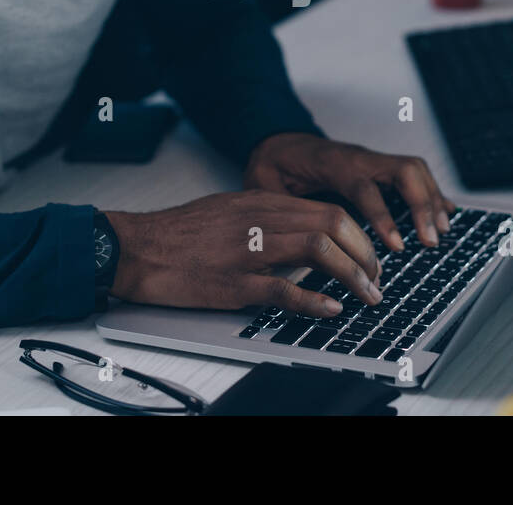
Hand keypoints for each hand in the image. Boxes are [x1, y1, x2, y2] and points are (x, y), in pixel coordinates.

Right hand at [104, 191, 383, 318]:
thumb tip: (307, 234)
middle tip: (378, 280)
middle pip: (334, 225)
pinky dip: (315, 301)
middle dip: (366, 255)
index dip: (361, 237)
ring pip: (318, 250)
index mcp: (262, 202)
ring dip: (352, 275)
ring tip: (367, 296)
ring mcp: (248, 250)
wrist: (135, 247)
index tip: (371, 258)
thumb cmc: (179, 233)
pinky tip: (331, 309)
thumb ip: (269, 218)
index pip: (329, 210)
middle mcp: (261, 220)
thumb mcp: (231, 210)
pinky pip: (284, 289)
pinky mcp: (232, 283)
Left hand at [242, 132, 455, 252]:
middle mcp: (358, 158)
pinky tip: (445, 213)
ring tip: (440, 232)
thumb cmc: (272, 163)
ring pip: (414, 169)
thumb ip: (277, 207)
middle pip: (403, 170)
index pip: (365, 188)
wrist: (276, 139)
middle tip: (430, 240)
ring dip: (431, 200)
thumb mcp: (264, 184)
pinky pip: (413, 174)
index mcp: (331, 164)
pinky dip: (431, 192)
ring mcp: (371, 160)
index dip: (383, 217)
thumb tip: (284, 240)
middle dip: (422, 204)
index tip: (397, 245)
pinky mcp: (378, 166)